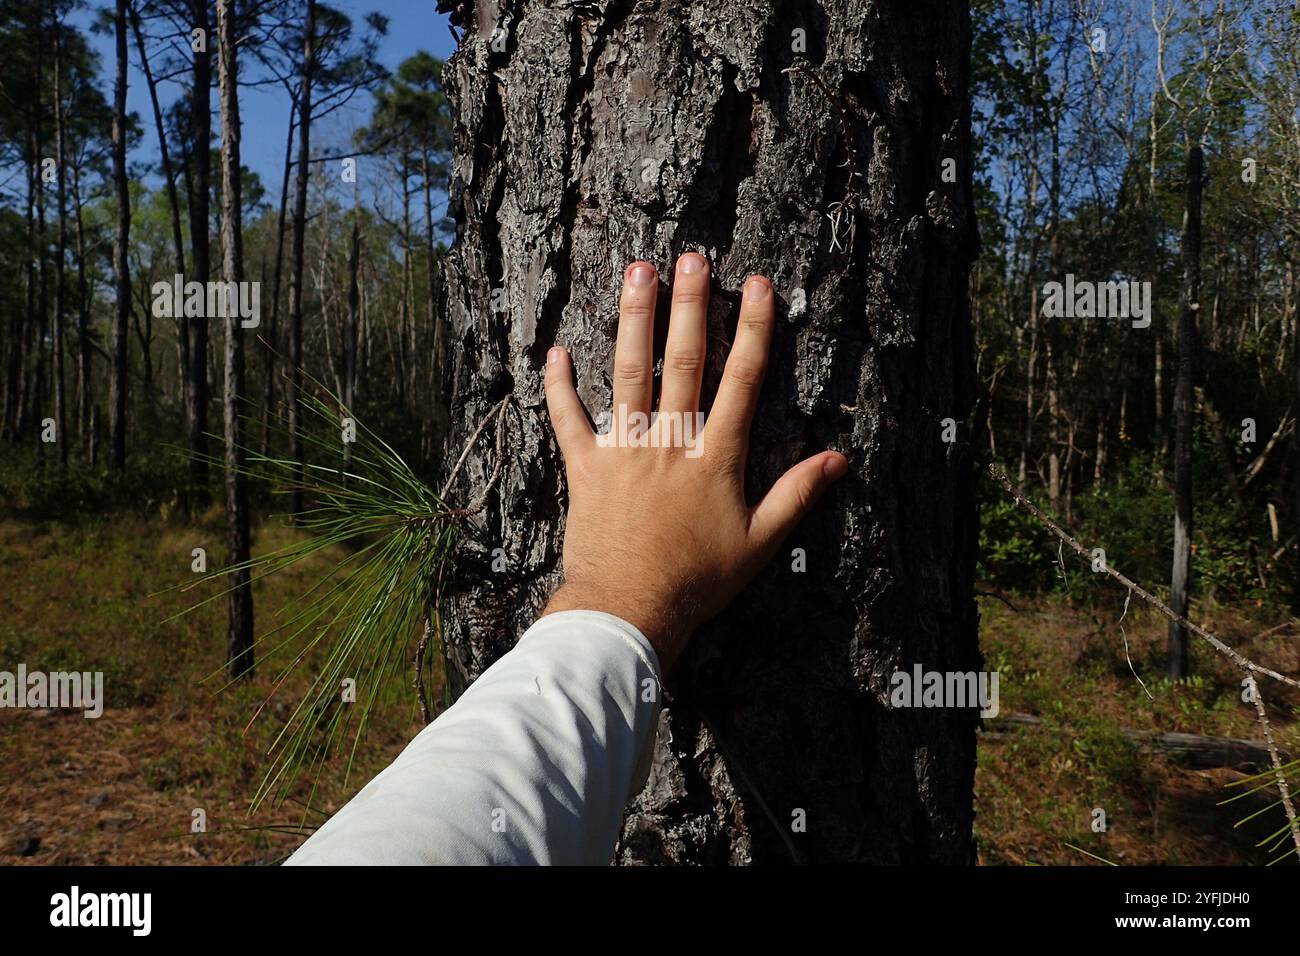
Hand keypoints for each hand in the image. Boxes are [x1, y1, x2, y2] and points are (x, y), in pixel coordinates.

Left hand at [541, 253, 847, 669]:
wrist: (628, 609)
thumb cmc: (697, 581)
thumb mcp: (759, 544)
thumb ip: (797, 496)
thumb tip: (839, 459)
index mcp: (715, 457)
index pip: (741, 381)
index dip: (753, 331)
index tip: (758, 286)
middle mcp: (669, 441)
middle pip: (682, 362)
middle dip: (689, 305)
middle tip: (692, 258)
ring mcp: (624, 450)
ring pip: (628, 374)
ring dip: (633, 320)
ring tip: (636, 272)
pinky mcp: (585, 468)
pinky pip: (568, 420)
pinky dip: (558, 387)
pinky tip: (554, 352)